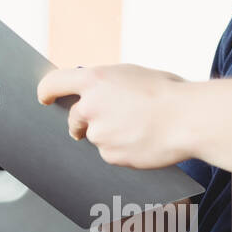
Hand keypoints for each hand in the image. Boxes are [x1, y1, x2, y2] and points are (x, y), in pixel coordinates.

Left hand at [36, 64, 191, 166]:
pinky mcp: (109, 155)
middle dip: (84, 123)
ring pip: (96, 138)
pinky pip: (110, 155)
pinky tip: (143, 142)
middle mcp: (90, 106)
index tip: (44, 99)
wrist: (188, 119)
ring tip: (140, 128)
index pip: (54, 83)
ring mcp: (98, 134)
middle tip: (109, 121)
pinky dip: (123, 151)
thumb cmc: (169, 93)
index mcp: (95, 79)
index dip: (46, 92)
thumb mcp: (133, 75)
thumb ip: (108, 84)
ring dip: (111, 136)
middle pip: (74, 118)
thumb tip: (96, 93)